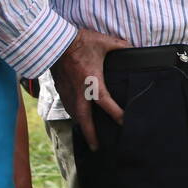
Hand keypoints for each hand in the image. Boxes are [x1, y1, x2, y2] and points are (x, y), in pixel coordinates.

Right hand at [52, 28, 132, 150]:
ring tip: (89, 136)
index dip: (116, 114)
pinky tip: (78, 118)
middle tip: (97, 147)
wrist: (53, 40)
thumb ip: (121, 46)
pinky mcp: (59, 88)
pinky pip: (66, 106)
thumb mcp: (105, 42)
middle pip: (84, 119)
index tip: (123, 122)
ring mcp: (67, 91)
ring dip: (82, 126)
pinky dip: (73, 115)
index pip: (106, 102)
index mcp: (92, 81)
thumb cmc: (80, 41)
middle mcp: (78, 91)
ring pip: (74, 114)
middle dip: (91, 135)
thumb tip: (134, 48)